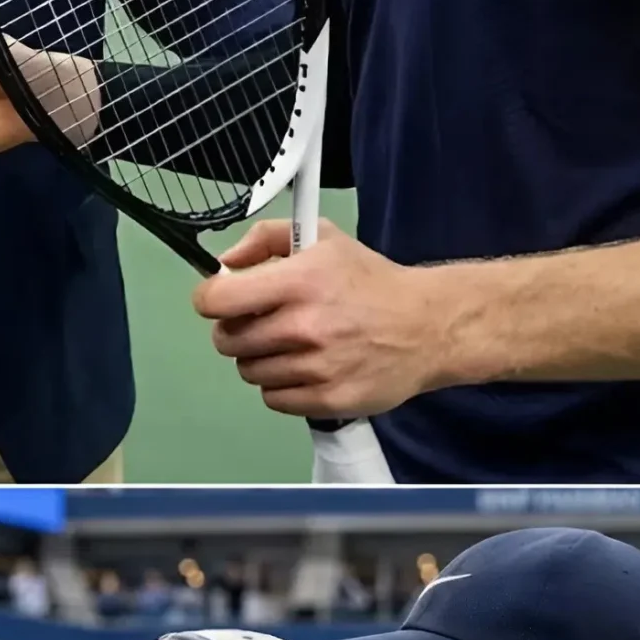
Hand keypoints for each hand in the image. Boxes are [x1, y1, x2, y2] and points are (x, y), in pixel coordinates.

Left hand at [192, 217, 447, 419]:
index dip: (210, 299)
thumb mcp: (321, 238)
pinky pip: (273, 399)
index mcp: (299, 281)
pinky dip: (280, 386)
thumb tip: (224, 264)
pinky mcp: (329, 401)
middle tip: (261, 324)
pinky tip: (304, 368)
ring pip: (248, 372)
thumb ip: (265, 238)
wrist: (428, 327)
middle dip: (236, 330)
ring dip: (259, 359)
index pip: (218, 300)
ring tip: (288, 345)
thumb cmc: (368, 281)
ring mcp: (317, 368)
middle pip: (228, 341)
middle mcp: (305, 326)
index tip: (221, 300)